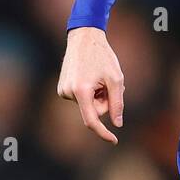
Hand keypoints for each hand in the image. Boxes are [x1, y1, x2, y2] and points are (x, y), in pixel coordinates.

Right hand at [57, 27, 123, 143]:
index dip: (103, 133)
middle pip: (93, 111)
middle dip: (105, 102)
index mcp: (81, 91)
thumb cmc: (102, 57)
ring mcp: (63, 91)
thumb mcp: (116, 79)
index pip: (91, 121)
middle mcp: (68, 92)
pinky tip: (90, 76)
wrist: (84, 38)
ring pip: (88, 105)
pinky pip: (82, 99)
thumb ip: (117, 103)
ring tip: (98, 77)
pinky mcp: (62, 88)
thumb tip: (117, 124)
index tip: (114, 140)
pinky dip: (90, 92)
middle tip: (109, 84)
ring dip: (98, 95)